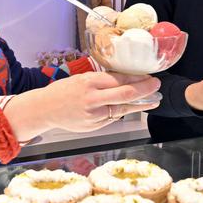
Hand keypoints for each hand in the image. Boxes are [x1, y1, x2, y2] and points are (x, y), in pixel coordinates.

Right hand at [6, 72, 160, 137]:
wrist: (44, 110)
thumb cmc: (63, 91)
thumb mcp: (81, 79)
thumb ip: (102, 81)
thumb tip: (126, 80)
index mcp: (89, 82)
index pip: (120, 79)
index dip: (138, 78)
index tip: (149, 76)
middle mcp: (93, 98)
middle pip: (126, 94)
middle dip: (146, 90)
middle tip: (157, 86)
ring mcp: (94, 115)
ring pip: (123, 108)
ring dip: (141, 104)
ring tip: (154, 101)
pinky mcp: (94, 126)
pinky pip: (113, 117)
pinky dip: (123, 111)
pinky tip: (132, 108)